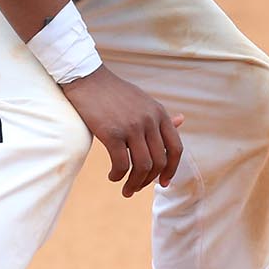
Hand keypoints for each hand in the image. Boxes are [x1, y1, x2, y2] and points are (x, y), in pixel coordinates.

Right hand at [60, 65, 184, 198]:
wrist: (87, 79)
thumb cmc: (113, 92)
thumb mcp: (143, 101)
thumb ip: (160, 116)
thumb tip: (182, 121)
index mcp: (160, 113)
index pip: (176, 148)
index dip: (172, 169)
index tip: (163, 182)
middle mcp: (150, 120)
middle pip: (159, 161)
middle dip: (149, 180)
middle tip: (137, 188)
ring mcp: (132, 127)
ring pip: (143, 167)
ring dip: (135, 183)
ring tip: (126, 189)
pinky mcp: (113, 133)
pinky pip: (122, 164)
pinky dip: (118, 176)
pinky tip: (112, 176)